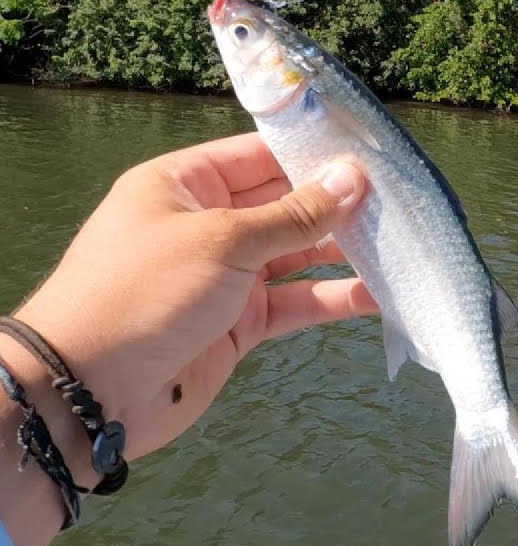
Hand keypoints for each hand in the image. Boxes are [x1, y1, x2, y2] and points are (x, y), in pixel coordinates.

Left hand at [0, 133, 376, 545]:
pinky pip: (296, 302)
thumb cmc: (144, 293)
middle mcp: (208, 224)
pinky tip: (380, 294)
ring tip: (400, 245)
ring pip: (297, 254)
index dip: (313, 153)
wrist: (89, 392)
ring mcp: (226, 276)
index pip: (260, 155)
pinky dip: (334, 298)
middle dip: (338, 204)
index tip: (372, 154)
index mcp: (185, 184)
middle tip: (401, 202)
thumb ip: (296, 214)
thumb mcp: (224, 241)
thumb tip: (354, 177)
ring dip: (344, 251)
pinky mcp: (240, 324)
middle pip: (285, 203)